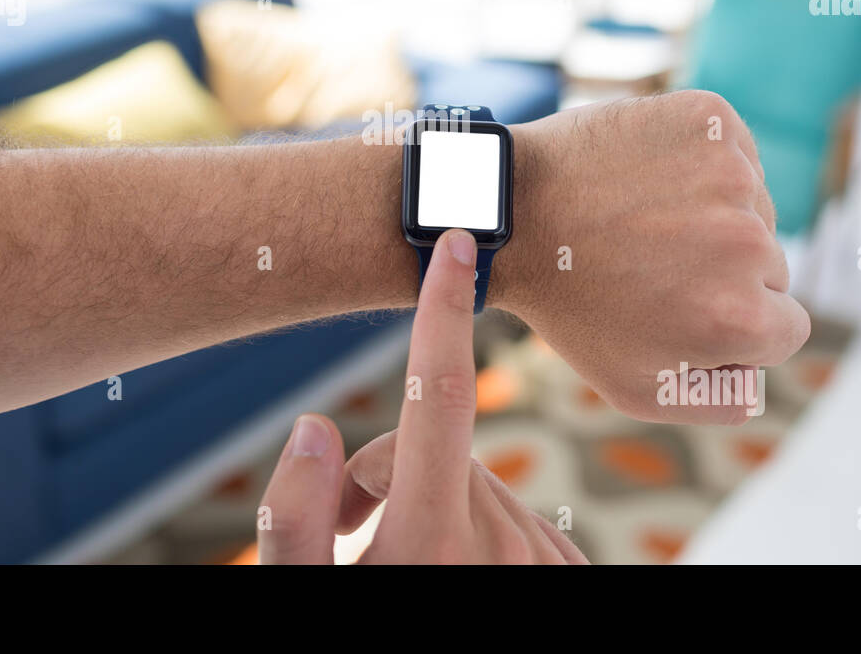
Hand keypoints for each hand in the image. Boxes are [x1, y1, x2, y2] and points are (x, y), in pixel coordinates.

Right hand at [257, 229, 587, 563]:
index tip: (457, 245)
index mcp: (431, 539)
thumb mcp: (301, 595)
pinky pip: (516, 517)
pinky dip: (483, 532)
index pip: (438, 395)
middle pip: (442, 448)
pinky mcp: (568, 570)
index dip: (442, 310)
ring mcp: (543, 560)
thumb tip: (314, 427)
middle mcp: (499, 545)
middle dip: (392, 468)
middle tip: (353, 529)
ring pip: (480, 482)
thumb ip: (292, 518)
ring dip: (439, 503)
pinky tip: (457, 571)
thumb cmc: (357, 646)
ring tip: (410, 563)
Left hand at [493, 91, 810, 423]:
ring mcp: (731, 174)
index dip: (735, 324)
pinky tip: (648, 179)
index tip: (686, 306)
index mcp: (741, 318)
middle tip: (652, 264)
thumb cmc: (570, 304)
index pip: (786, 327)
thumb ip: (717, 400)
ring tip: (642, 221)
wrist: (511, 211)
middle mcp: (749, 244)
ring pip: (753, 207)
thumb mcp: (636, 386)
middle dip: (722, 271)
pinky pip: (735, 152)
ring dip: (712, 215)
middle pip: (771, 267)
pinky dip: (701, 164)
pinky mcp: (711, 120)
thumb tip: (761, 382)